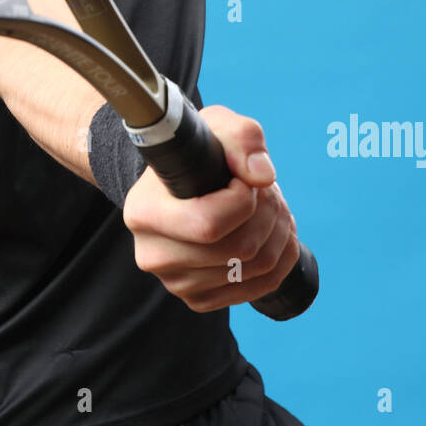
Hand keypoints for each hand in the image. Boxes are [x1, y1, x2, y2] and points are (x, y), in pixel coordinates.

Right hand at [122, 105, 299, 312]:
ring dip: (280, 231)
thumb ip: (242, 138)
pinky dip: (282, 256)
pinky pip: (262, 286)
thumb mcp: (217, 126)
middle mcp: (154, 256)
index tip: (242, 178)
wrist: (183, 184)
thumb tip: (262, 177)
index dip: (244, 199)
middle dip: (269, 212)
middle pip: (239, 249)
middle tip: (266, 189)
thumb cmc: (199, 154)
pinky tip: (272, 231)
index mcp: (144, 213)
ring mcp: (177, 284)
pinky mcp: (201, 299)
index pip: (208, 224)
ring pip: (257, 267)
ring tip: (270, 206)